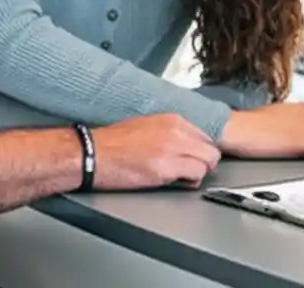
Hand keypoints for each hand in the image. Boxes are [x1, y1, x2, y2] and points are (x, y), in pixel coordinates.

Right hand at [90, 114, 221, 189]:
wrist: (92, 154)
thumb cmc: (112, 144)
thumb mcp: (146, 127)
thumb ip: (169, 133)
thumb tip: (183, 145)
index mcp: (172, 120)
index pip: (204, 136)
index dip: (200, 152)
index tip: (193, 160)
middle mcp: (176, 131)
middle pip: (211, 150)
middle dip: (204, 163)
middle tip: (191, 172)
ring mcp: (172, 148)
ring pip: (208, 163)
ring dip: (198, 173)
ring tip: (183, 178)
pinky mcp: (165, 168)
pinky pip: (195, 175)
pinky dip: (190, 182)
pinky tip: (177, 182)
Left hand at [220, 101, 303, 158]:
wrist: (229, 134)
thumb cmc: (260, 136)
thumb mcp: (302, 145)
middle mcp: (292, 109)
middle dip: (303, 148)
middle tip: (294, 159)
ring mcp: (276, 115)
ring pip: (291, 138)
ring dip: (287, 148)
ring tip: (278, 156)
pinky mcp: (262, 123)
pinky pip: (275, 139)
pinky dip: (273, 146)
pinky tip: (267, 152)